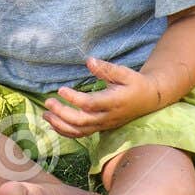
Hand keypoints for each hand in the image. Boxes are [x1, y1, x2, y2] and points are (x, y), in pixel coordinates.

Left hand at [44, 57, 159, 136]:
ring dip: (60, 125)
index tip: (61, 89)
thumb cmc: (135, 83)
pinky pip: (82, 134)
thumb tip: (89, 61)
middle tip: (49, 102)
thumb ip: (107, 68)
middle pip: (81, 121)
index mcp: (113, 102)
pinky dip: (66, 131)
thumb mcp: (125, 72)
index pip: (90, 104)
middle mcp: (108, 117)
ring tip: (45, 115)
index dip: (74, 99)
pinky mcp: (101, 128)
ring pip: (80, 132)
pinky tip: (54, 124)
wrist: (148, 100)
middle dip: (62, 114)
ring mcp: (104, 125)